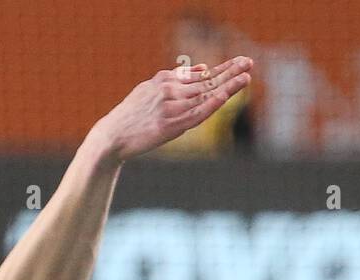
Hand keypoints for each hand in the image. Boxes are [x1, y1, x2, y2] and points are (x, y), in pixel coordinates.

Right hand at [93, 57, 252, 162]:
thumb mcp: (148, 90)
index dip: (221, 69)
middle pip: (205, 81)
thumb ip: (176, 78)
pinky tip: (226, 96)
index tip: (240, 63)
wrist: (110, 137)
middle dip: (229, 72)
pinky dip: (211, 104)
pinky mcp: (169, 125)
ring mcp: (169, 107)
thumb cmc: (129, 117)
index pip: (199, 74)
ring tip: (246, 76)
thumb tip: (202, 67)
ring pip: (203, 95)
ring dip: (227, 84)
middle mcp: (168, 90)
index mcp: (163, 80)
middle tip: (248, 63)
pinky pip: (195, 113)